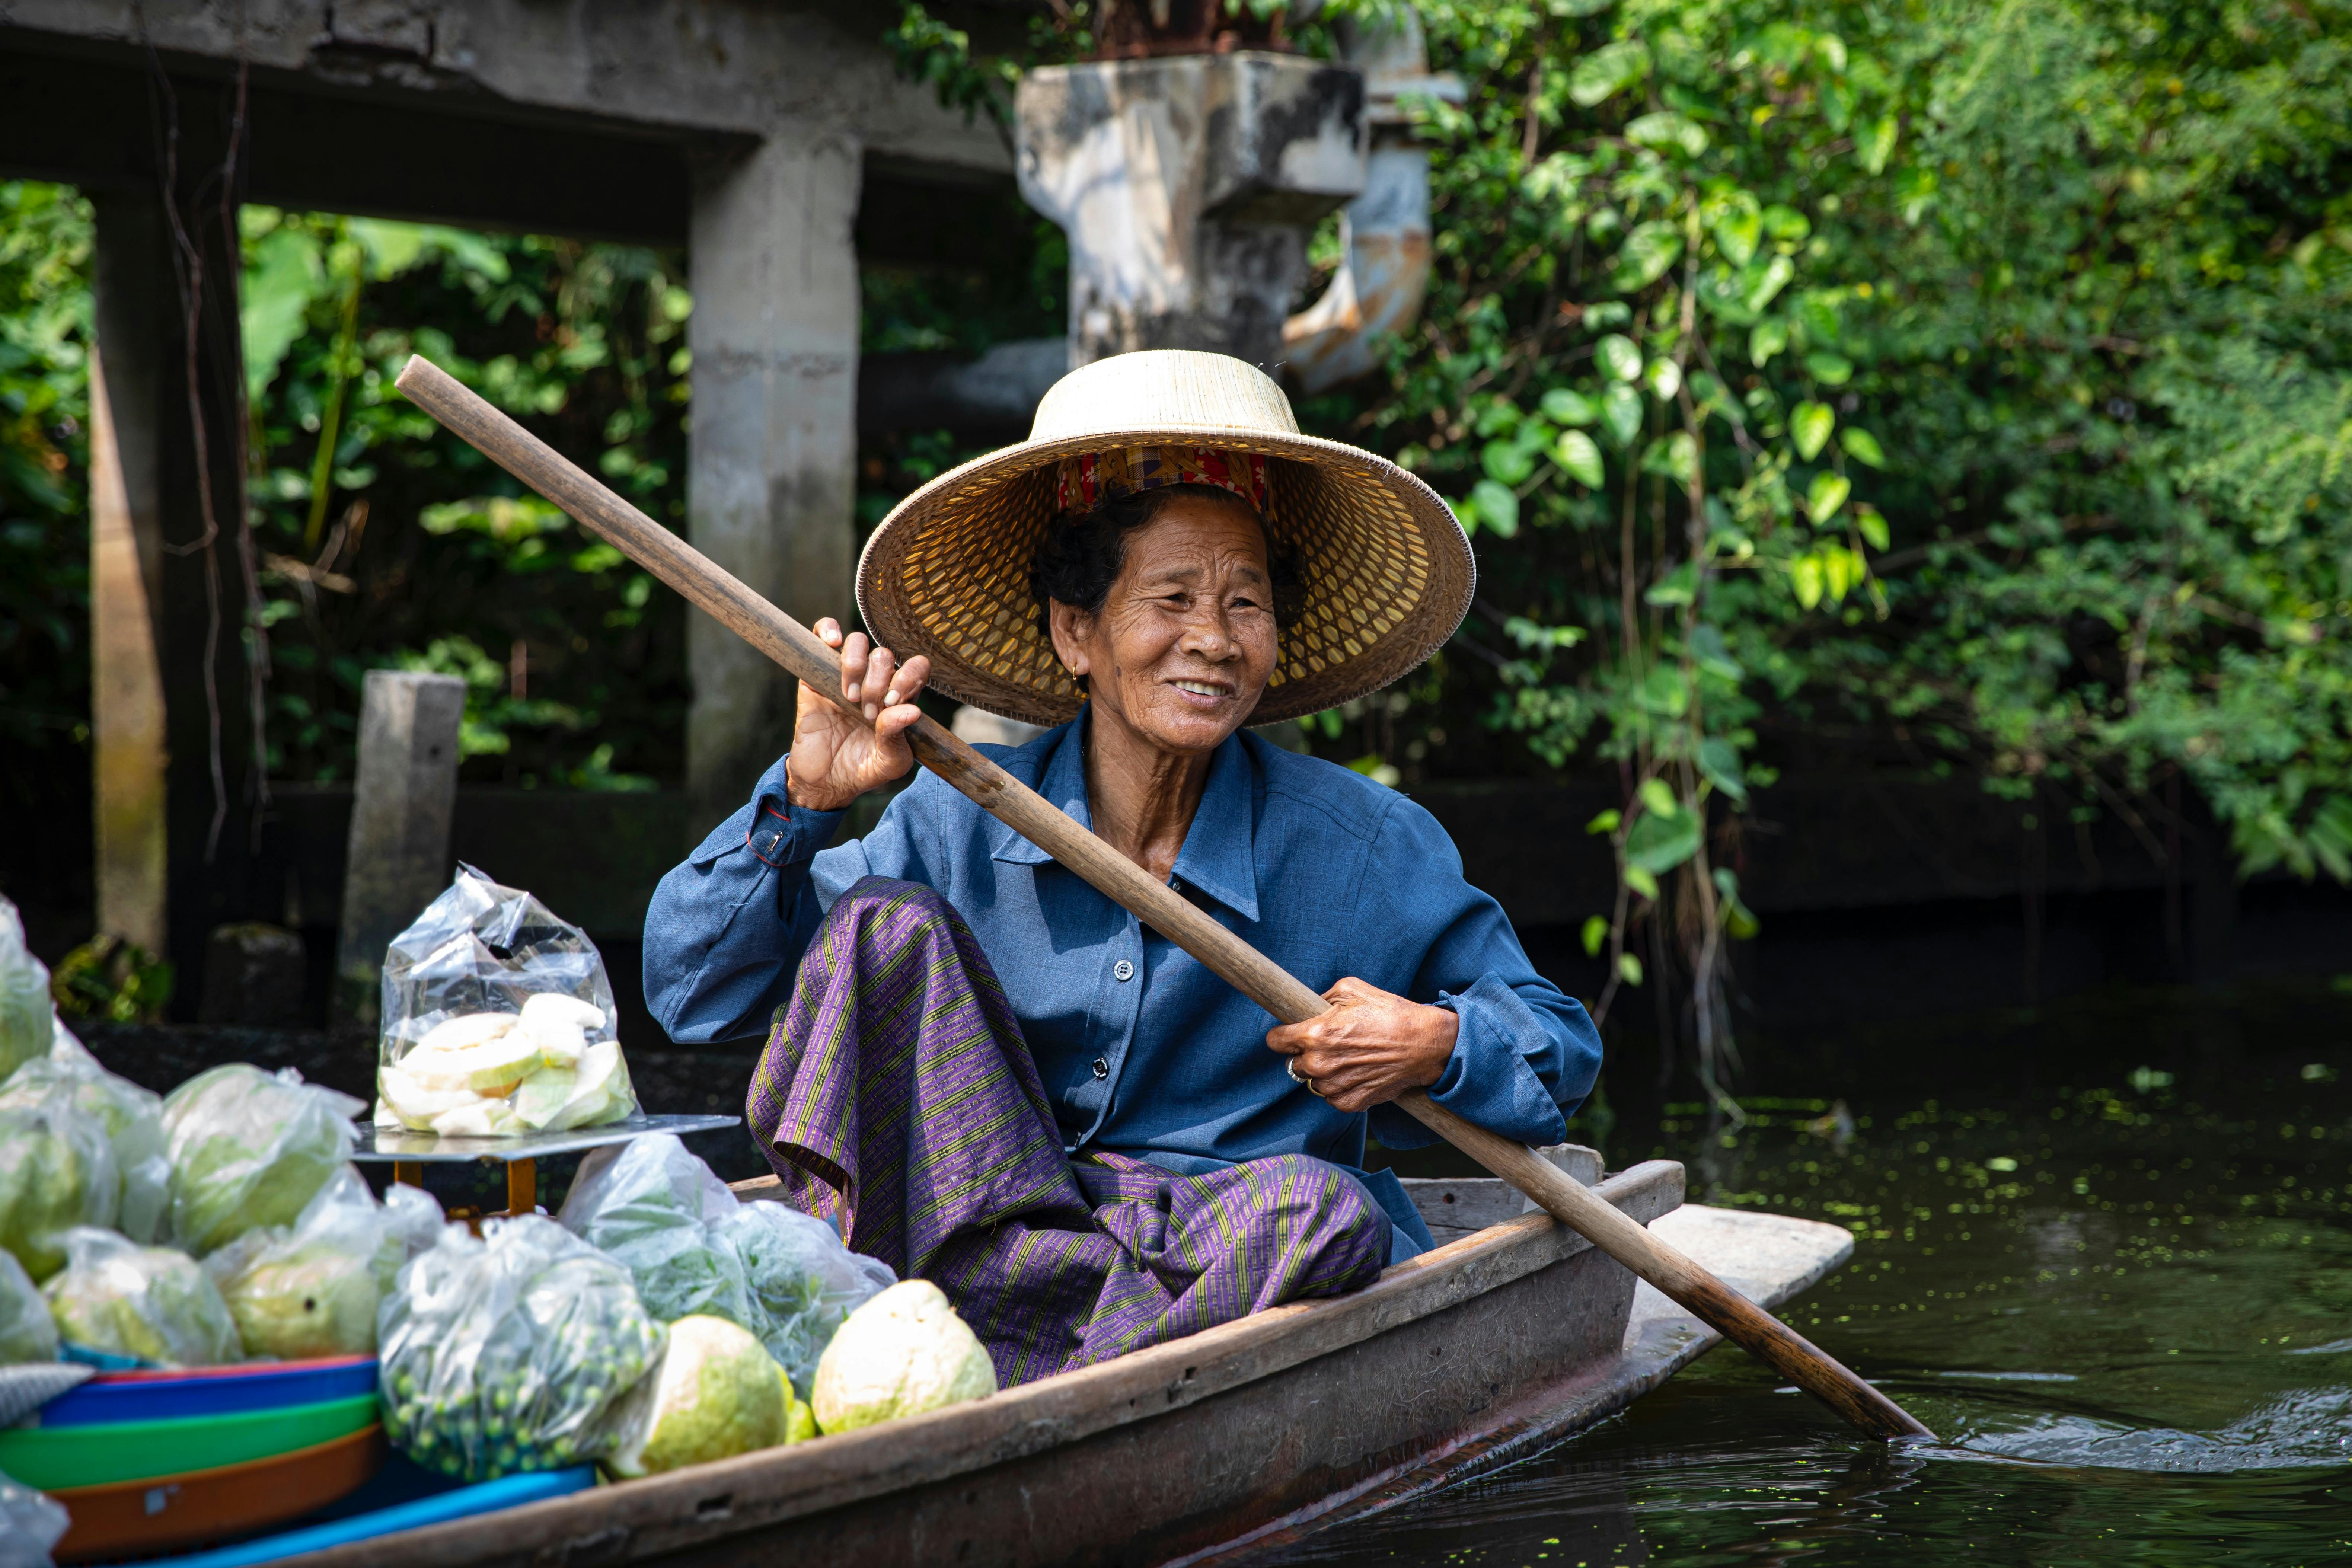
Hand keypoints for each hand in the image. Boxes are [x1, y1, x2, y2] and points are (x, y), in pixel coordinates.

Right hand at [783, 619, 931, 811]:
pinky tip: (832, 644)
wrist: (823, 780)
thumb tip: (911, 710)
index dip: (907, 677)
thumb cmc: (862, 770)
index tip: (891, 703)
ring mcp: (845, 674)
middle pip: (884, 655)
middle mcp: (875, 681)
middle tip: (867, 712)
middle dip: (877, 683)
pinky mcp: (816, 671)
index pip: (915, 667)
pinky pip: (824, 632)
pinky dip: (829, 629)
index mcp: (899, 698)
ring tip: (850, 696)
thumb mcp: (888, 763)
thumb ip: (898, 737)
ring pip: (858, 642)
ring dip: (856, 665)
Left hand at [1264, 977, 1457, 1114]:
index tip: (1291, 1034)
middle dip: (1307, 1054)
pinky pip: (1332, 1098)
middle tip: (1331, 1044)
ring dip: (1325, 1072)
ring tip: (1349, 1058)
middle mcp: (1320, 1063)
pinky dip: (1340, 1088)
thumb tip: (1309, 1007)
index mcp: (1315, 1034)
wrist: (1424, 1044)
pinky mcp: (1351, 1102)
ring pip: (1314, 1082)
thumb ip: (1322, 997)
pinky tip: (1357, 1073)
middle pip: (1294, 1063)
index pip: (1276, 1041)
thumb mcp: (1352, 988)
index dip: (1283, 1036)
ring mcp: (1334, 1086)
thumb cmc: (1390, 1013)